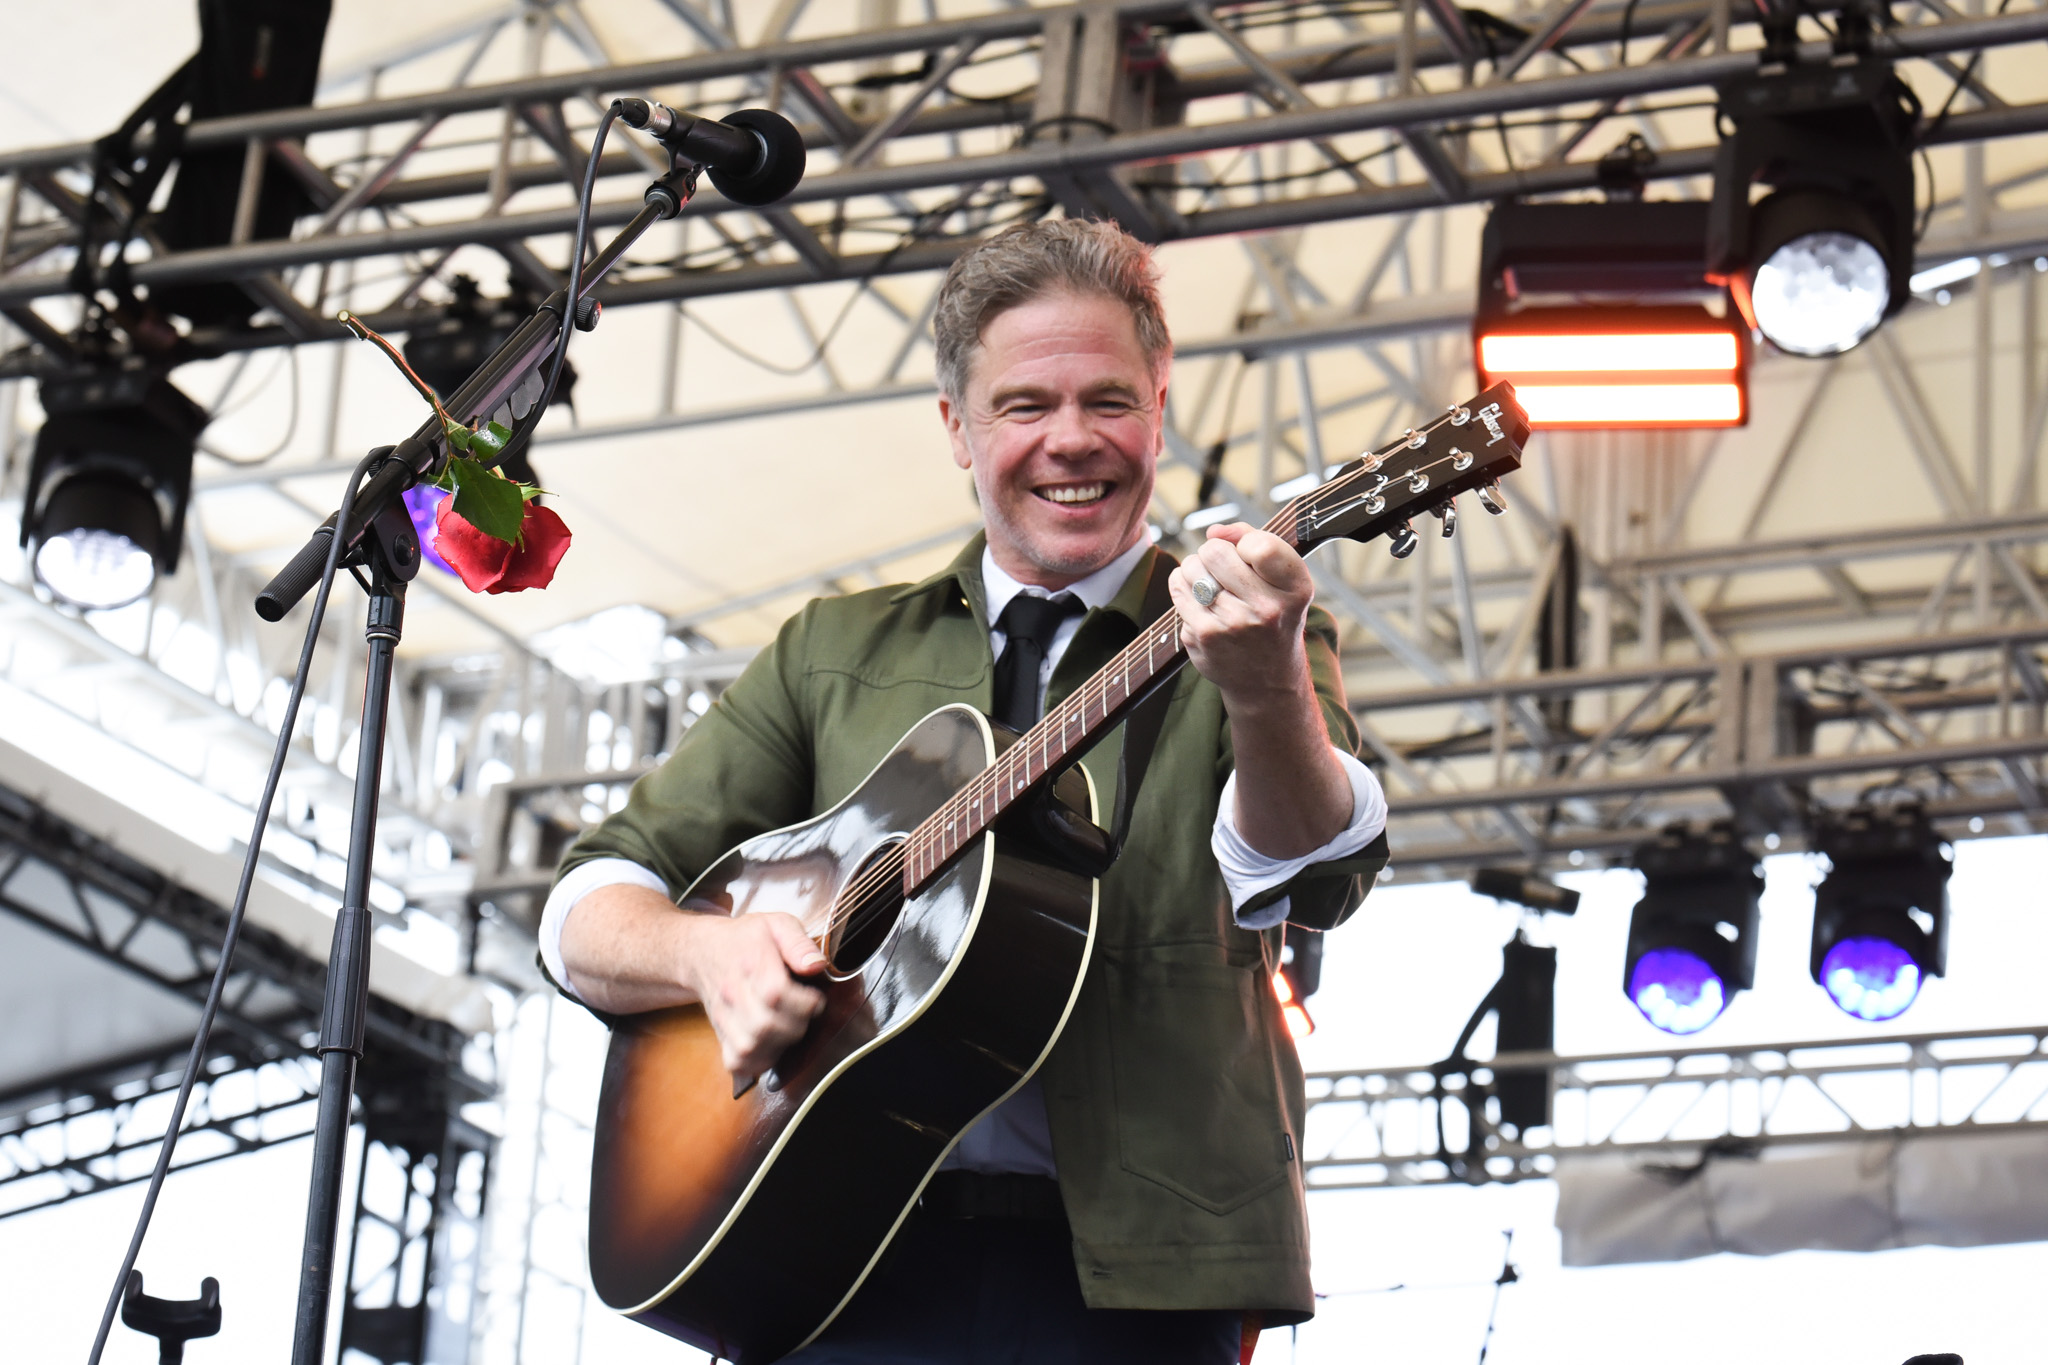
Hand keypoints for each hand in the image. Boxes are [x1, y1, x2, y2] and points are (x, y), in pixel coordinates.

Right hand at [683, 911, 827, 1080]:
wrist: (702, 951)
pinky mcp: (721, 1034)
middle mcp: (734, 993)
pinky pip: (737, 1061)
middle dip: (797, 1024)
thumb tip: (817, 965)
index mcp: (750, 963)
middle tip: (804, 1011)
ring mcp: (724, 1017)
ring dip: (780, 1045)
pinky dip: (758, 1061)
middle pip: (766, 1025)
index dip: (804, 1002)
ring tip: (789, 1026)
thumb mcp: (776, 924)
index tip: (815, 998)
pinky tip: (772, 1045)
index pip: (776, 994)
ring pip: (751, 1048)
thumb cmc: (744, 939)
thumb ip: (799, 942)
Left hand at [1168, 523, 1315, 710]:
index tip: (1249, 555)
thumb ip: (1255, 541)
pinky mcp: (1201, 636)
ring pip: (1191, 566)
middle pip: (1215, 551)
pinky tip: (1202, 599)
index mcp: (1295, 590)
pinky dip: (1185, 585)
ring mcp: (1230, 626)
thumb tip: (1213, 531)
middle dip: (1215, 553)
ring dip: (1197, 568)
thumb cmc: (1274, 616)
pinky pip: (1178, 586)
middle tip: (1225, 570)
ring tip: (1213, 584)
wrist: (1267, 680)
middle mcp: (1265, 610)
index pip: (1259, 545)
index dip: (1246, 542)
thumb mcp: (1285, 580)